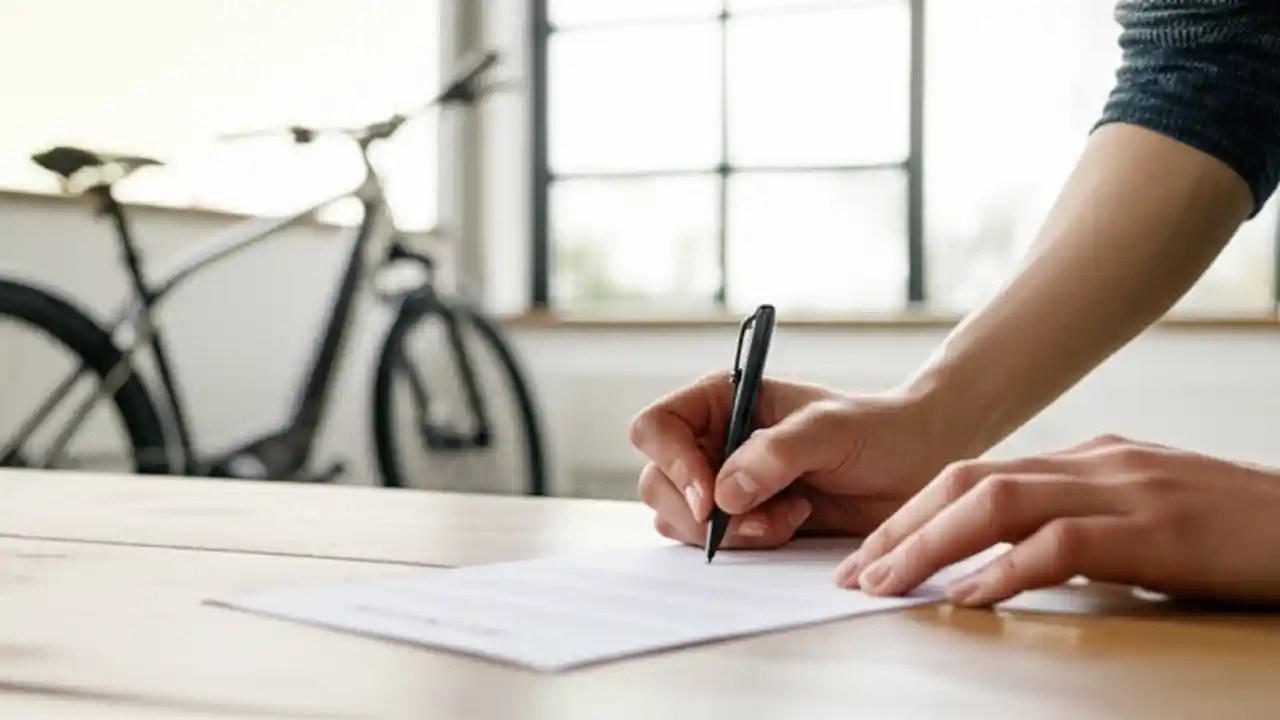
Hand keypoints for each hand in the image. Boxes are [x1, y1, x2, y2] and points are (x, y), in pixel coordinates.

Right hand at [629, 373, 960, 549]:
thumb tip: (723, 494)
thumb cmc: (876, 431)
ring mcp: (721, 483)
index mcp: (721, 400)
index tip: (712, 498)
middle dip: (704, 513)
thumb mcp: (830, 430)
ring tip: (789, 517)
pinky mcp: (740, 519)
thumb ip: (775, 454)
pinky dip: (747, 545)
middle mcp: (712, 439)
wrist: (912, 469)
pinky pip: (714, 543)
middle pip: (659, 482)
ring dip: (731, 532)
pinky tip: (791, 525)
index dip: (673, 463)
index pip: (657, 426)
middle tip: (760, 520)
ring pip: (680, 519)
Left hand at [835, 434, 1279, 605]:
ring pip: (998, 504)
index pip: (977, 475)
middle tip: (856, 571)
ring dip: (931, 545)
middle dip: (903, 527)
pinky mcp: (1156, 531)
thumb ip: (1081, 522)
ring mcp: (1125, 491)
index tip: (873, 553)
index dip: (916, 513)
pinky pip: (1061, 545)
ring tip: (887, 584)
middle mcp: (1095, 463)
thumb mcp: (1146, 515)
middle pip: (970, 481)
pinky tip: (968, 597)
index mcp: (1089, 458)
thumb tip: (1012, 558)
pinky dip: (1005, 571)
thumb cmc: (1236, 532)